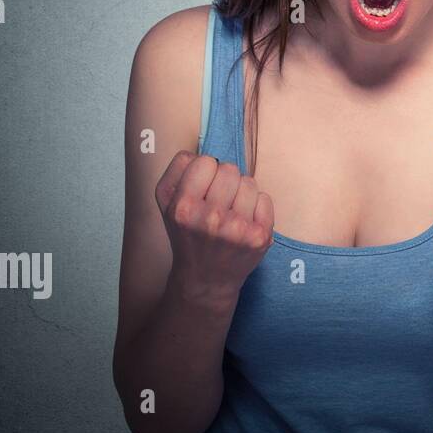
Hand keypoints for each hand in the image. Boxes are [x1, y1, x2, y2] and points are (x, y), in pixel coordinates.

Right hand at [154, 151, 274, 304]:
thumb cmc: (187, 234)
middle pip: (230, 169)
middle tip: (218, 201)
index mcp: (183, 207)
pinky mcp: (260, 237)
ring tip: (231, 212)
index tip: (203, 187)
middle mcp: (210, 218)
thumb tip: (199, 153)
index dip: (205, 171)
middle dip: (225, 181)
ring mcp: (237, 229)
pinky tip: (244, 221)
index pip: (205, 161)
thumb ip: (177, 170)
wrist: (205, 278)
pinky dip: (257, 206)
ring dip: (241, 193)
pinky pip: (265, 198)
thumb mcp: (166, 203)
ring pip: (249, 182)